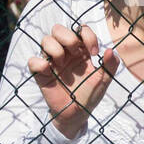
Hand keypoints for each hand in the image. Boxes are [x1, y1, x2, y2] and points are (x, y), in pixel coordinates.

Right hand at [28, 23, 118, 138]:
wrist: (77, 115)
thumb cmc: (89, 95)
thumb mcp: (103, 81)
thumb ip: (110, 66)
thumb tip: (110, 50)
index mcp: (80, 51)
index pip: (80, 30)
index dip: (88, 36)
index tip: (95, 53)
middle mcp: (65, 53)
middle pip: (58, 29)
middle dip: (68, 37)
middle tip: (77, 53)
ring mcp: (52, 62)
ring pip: (45, 40)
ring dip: (56, 49)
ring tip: (62, 63)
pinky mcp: (41, 74)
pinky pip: (33, 61)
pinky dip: (40, 63)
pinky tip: (49, 71)